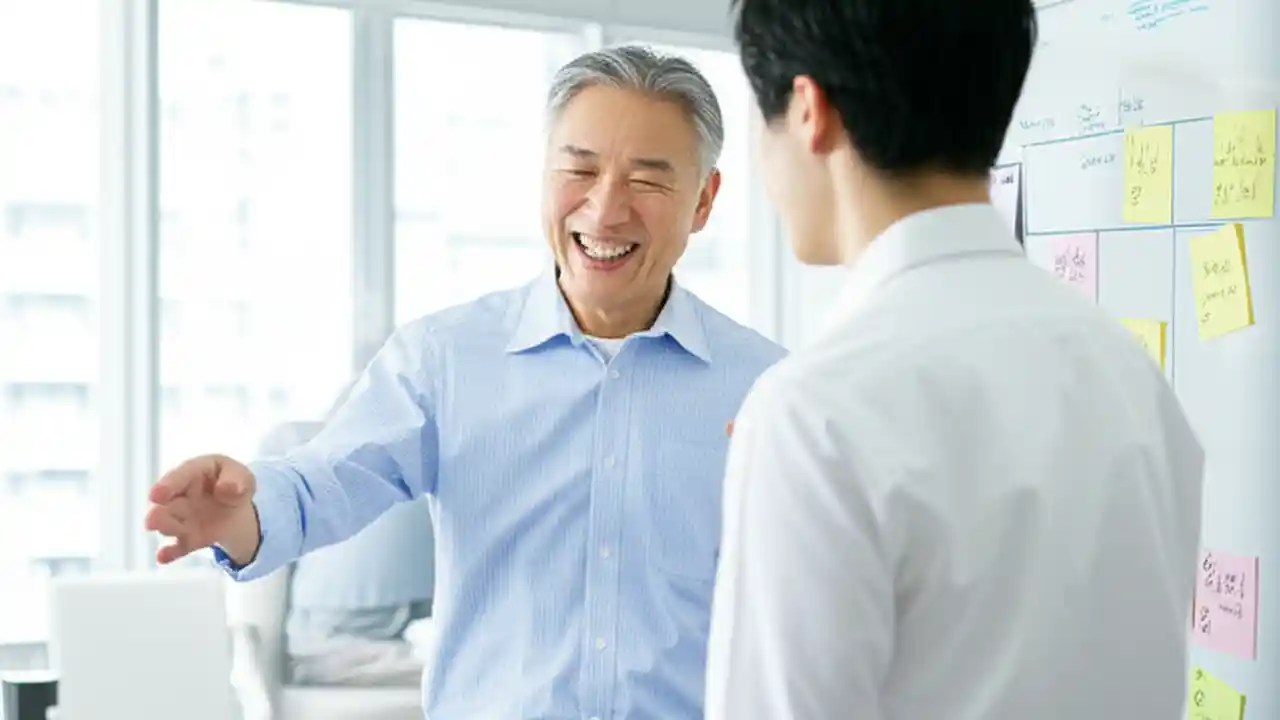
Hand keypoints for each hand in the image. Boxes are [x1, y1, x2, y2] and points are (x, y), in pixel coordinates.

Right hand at [144, 454, 259, 565]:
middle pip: (168, 504)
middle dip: (159, 513)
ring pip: (170, 525)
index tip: (156, 495)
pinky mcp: (189, 538)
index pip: (180, 477)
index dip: (168, 485)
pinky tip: (163, 557)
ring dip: (166, 528)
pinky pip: (179, 547)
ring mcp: (184, 519)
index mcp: (194, 473)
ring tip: (164, 531)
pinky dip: (171, 553)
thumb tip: (227, 489)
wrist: (235, 507)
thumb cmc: (233, 483)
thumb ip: (237, 480)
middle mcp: (182, 496)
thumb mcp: (242, 476)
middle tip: (152, 521)